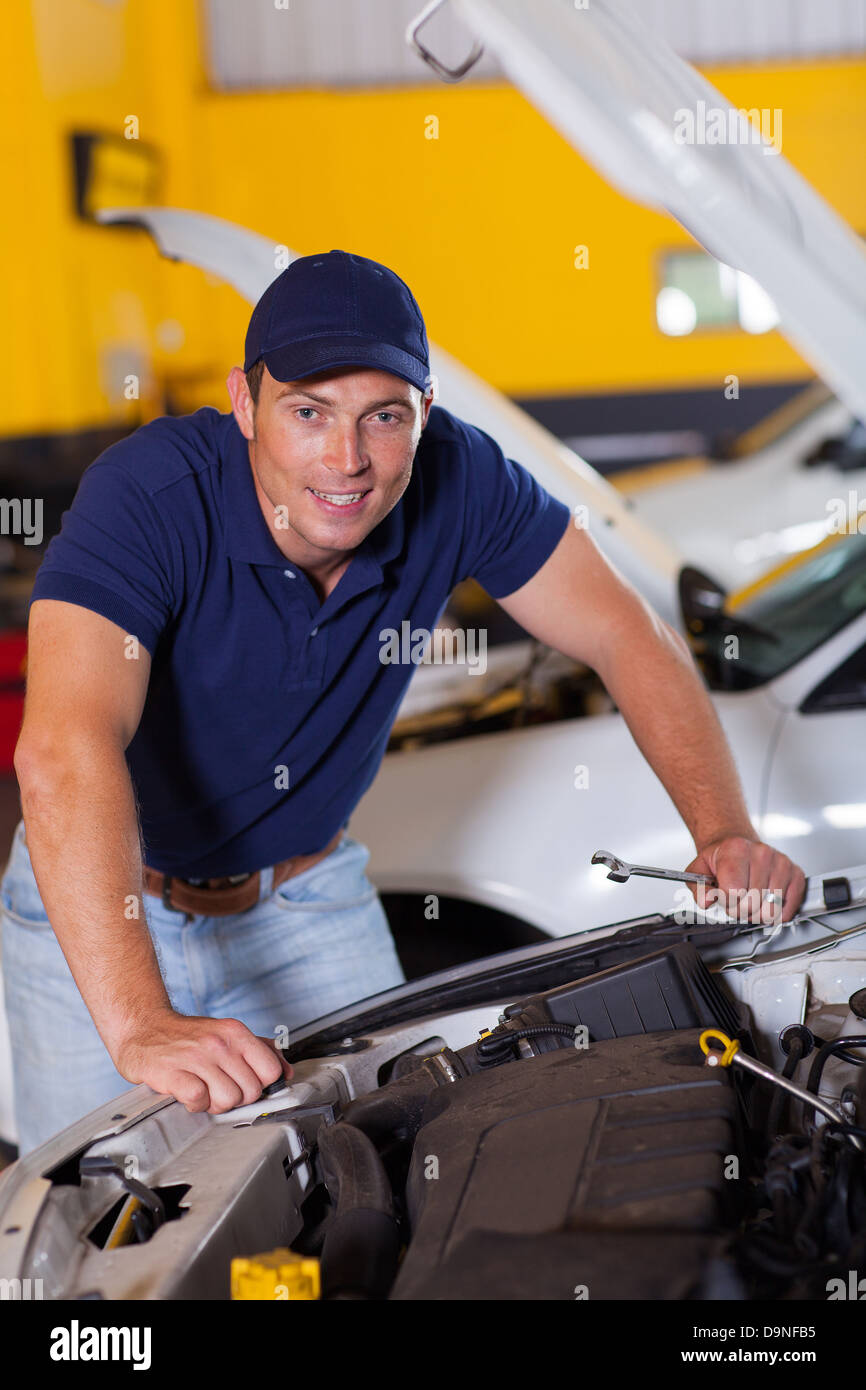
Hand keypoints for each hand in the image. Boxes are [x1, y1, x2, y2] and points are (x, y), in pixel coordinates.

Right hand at [111, 1012, 293, 1114]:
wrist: (144, 1027)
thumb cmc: (187, 1035)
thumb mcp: (227, 1034)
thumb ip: (260, 1050)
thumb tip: (286, 1071)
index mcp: (236, 1032)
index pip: (271, 1071)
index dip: (260, 1084)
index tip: (245, 1083)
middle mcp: (219, 1043)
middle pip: (251, 1091)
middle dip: (236, 1098)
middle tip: (218, 1088)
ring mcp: (196, 1058)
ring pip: (228, 1100)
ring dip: (215, 1103)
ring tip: (203, 1090)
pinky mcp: (174, 1073)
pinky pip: (199, 1101)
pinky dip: (195, 1105)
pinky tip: (188, 1094)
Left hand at [684, 834, 805, 924]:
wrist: (737, 845)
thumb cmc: (720, 859)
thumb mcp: (699, 870)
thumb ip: (698, 887)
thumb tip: (707, 901)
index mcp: (736, 849)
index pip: (734, 892)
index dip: (726, 903)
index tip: (723, 897)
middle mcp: (761, 853)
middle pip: (753, 903)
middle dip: (741, 910)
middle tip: (736, 900)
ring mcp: (781, 862)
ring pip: (771, 909)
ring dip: (758, 913)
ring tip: (750, 901)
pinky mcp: (796, 873)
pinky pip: (789, 908)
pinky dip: (776, 913)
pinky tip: (765, 903)